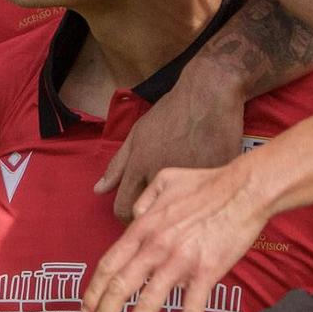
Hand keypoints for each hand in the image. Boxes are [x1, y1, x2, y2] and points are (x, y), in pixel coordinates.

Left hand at [83, 160, 267, 311]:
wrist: (245, 189)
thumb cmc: (208, 183)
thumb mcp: (165, 180)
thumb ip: (144, 199)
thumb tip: (135, 215)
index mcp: (143, 228)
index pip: (109, 265)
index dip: (94, 292)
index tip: (85, 311)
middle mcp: (154, 247)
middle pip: (119, 289)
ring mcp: (179, 261)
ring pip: (148, 304)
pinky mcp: (205, 272)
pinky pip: (192, 309)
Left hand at [95, 70, 247, 220]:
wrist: (209, 95)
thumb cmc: (172, 111)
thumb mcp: (138, 133)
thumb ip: (117, 166)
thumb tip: (98, 190)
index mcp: (139, 167)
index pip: (122, 209)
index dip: (127, 216)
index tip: (136, 213)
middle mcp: (160, 178)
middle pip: (150, 215)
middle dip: (152, 214)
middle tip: (161, 205)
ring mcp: (189, 180)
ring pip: (178, 211)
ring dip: (178, 207)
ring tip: (185, 195)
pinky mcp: (214, 179)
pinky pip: (204, 200)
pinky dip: (202, 197)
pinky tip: (205, 187)